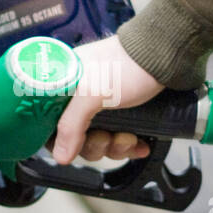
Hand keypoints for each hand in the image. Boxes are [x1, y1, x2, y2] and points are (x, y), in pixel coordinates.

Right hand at [52, 37, 163, 164]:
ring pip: (99, 140)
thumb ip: (71, 125)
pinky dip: (128, 145)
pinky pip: (118, 137)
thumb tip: (59, 157)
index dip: (58, 139)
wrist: (165, 55)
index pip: (48, 121)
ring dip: (115, 147)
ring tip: (129, 138)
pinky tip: (140, 144)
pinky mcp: (123, 112)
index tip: (73, 146)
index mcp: (63, 86)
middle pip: (75, 137)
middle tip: (107, 138)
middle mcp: (79, 96)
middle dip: (95, 145)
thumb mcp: (91, 93)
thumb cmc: (125, 64)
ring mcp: (102, 105)